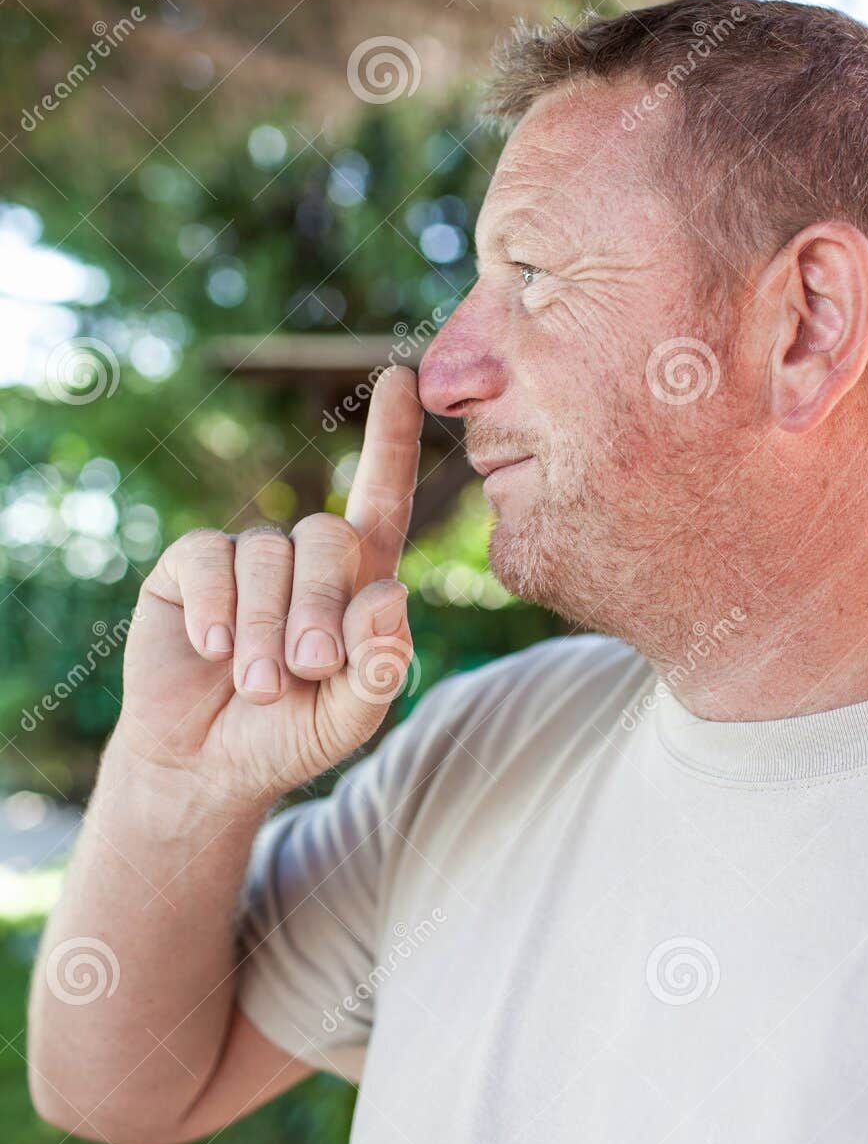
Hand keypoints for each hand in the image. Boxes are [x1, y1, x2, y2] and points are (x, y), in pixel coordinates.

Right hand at [113, 366, 422, 809]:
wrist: (206, 766)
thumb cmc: (288, 737)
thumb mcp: (350, 717)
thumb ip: (380, 665)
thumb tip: (391, 591)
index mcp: (356, 581)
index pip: (381, 499)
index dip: (391, 440)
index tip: (401, 377)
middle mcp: (303, 557)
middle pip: (329, 539)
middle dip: (322, 609)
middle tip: (308, 670)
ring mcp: (245, 557)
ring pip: (269, 558)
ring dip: (265, 629)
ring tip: (259, 686)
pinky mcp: (190, 568)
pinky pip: (210, 561)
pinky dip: (218, 608)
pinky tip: (213, 650)